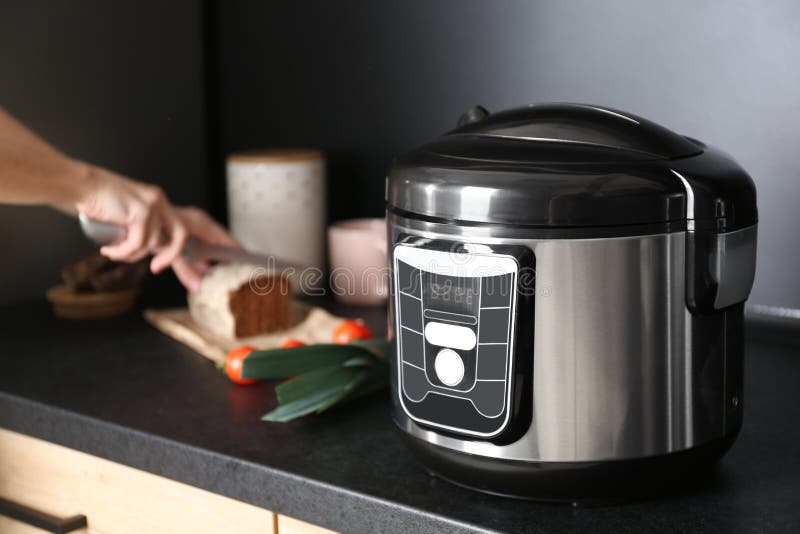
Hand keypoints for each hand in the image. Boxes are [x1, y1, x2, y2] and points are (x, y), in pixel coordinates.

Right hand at [75, 165, 238, 290]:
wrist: (79, 187)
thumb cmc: (102, 208)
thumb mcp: (132, 230)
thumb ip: (152, 245)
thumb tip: (163, 267)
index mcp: (164, 206)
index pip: (198, 219)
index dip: (216, 234)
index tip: (234, 249)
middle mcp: (164, 203)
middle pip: (196, 224)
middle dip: (213, 242)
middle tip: (217, 266)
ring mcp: (155, 204)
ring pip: (162, 242)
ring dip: (144, 255)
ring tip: (126, 256)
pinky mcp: (142, 209)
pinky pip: (140, 242)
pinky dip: (124, 252)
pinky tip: (110, 250)